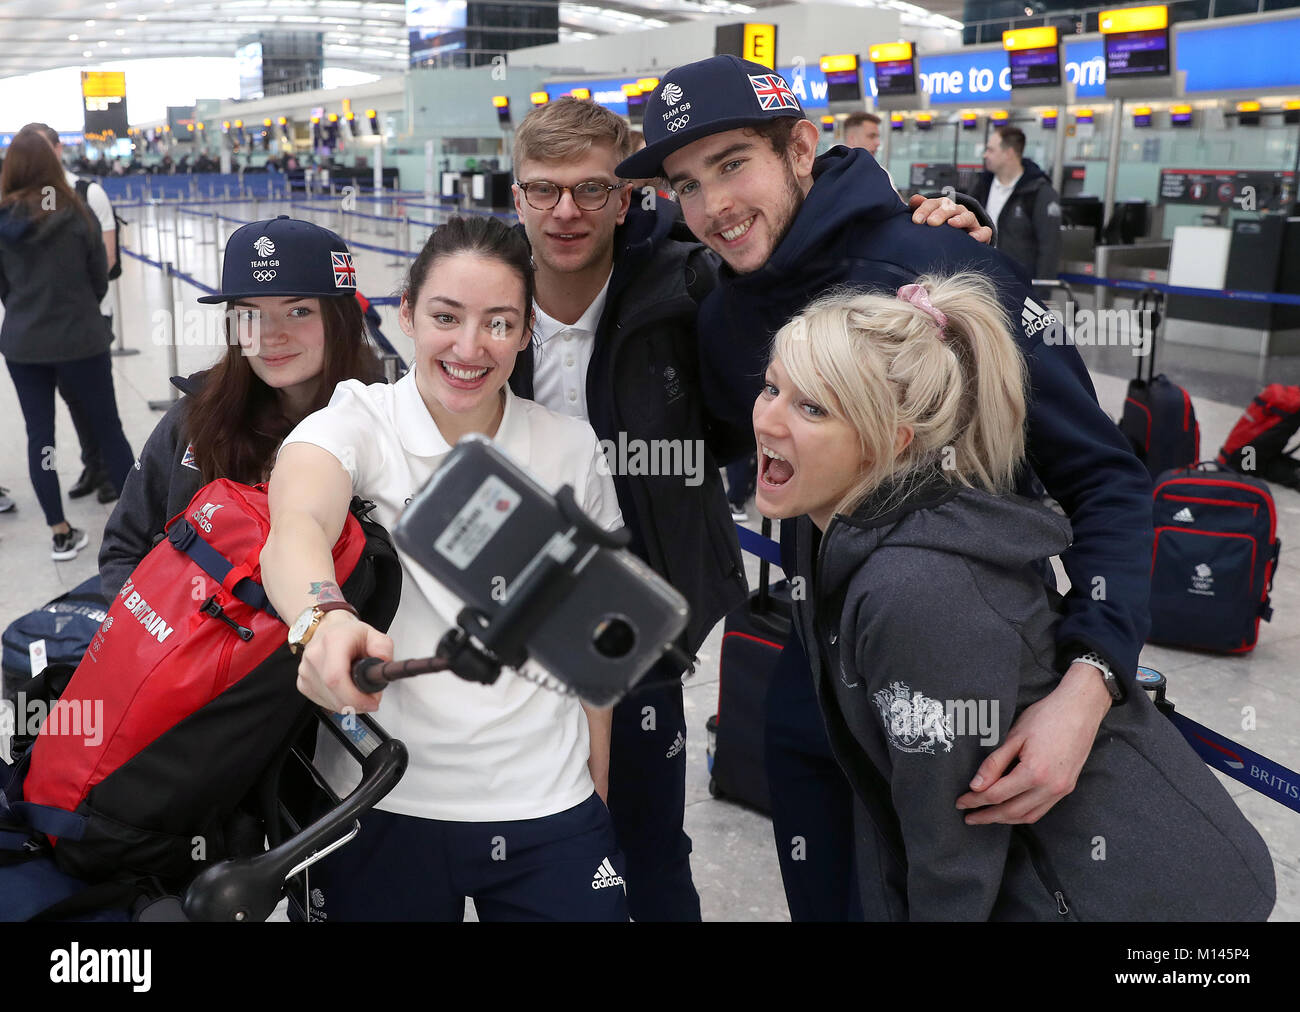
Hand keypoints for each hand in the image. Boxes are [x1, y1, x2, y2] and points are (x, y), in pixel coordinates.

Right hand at [296, 609, 393, 714]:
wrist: (327, 629)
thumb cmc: (348, 633)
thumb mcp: (373, 634)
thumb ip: (383, 648)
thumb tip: (383, 665)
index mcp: (333, 641)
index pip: (336, 677)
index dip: (355, 696)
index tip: (371, 701)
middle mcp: (315, 656)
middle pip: (334, 694)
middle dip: (358, 703)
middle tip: (371, 697)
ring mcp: (305, 671)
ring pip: (330, 702)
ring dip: (350, 704)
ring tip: (359, 689)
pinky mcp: (302, 683)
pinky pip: (323, 702)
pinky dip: (339, 703)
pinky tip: (345, 690)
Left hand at [908, 193, 993, 244]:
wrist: (960, 238)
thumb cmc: (940, 226)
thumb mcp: (928, 217)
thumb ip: (921, 208)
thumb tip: (914, 199)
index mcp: (941, 207)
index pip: (932, 204)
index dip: (924, 210)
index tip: (916, 220)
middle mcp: (956, 211)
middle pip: (949, 207)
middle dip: (940, 213)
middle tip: (931, 222)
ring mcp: (969, 221)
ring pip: (968, 216)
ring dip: (960, 219)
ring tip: (952, 224)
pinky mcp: (980, 233)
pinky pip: (984, 231)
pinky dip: (980, 234)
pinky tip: (972, 238)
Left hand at [955, 662, 1111, 823]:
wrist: (1081, 709)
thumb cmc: (1046, 716)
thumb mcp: (1015, 736)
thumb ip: (994, 763)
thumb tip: (976, 786)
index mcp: (1034, 773)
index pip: (996, 795)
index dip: (975, 800)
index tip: (960, 802)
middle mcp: (1050, 787)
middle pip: (1011, 811)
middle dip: (987, 816)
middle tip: (968, 817)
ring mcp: (1061, 790)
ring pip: (1028, 816)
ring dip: (1005, 819)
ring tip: (986, 816)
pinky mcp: (1067, 788)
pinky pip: (1042, 810)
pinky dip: (1023, 814)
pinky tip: (1010, 810)